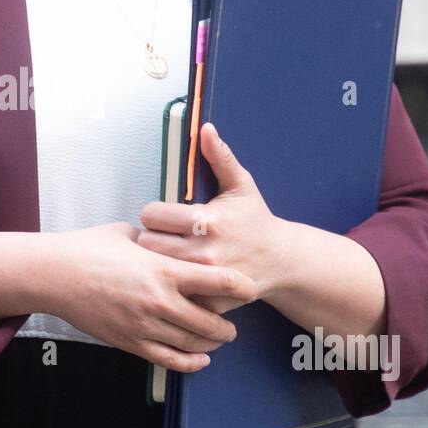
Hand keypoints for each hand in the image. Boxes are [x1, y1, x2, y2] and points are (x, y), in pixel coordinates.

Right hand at [44, 220, 257, 371]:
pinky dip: (191, 362)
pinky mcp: (131, 342)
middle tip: (233, 323)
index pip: (218, 281)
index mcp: (164, 269)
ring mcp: (146, 325)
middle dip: (228, 325)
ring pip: (194, 344)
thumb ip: (156, 241)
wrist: (55, 275)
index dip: (241, 286)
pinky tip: (200, 359)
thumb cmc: (89, 248)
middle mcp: (160, 301)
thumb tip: (168, 237)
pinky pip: (170, 360)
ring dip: (212, 344)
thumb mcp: (129, 234)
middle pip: (212, 322)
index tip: (252, 288)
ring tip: (218, 340)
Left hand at [137, 122, 288, 312]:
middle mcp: (203, 250)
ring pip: (155, 267)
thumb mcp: (240, 185)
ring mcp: (204, 278)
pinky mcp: (206, 299)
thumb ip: (219, 157)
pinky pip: (173, 291)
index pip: (151, 215)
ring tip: (169, 254)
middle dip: (152, 237)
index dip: (155, 214)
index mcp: (206, 219)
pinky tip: (180, 276)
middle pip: (147, 242)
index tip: (164, 216)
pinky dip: (173, 285)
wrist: (281, 260)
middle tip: (164, 237)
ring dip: (158, 260)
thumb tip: (205, 129)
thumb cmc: (255, 220)